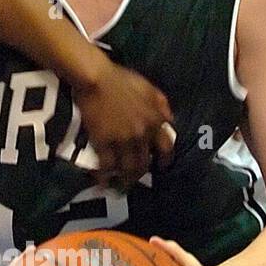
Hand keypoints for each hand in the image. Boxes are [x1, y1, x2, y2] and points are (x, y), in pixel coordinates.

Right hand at [73, 56, 174, 189]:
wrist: (96, 78)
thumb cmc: (121, 79)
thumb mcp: (149, 88)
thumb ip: (162, 105)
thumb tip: (170, 121)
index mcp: (155, 121)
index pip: (166, 148)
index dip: (164, 160)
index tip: (160, 166)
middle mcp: (142, 135)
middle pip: (144, 163)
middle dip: (139, 175)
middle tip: (134, 179)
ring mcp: (123, 141)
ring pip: (127, 169)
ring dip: (123, 180)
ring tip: (119, 186)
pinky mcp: (104, 143)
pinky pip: (107, 166)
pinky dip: (104, 176)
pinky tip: (102, 182)